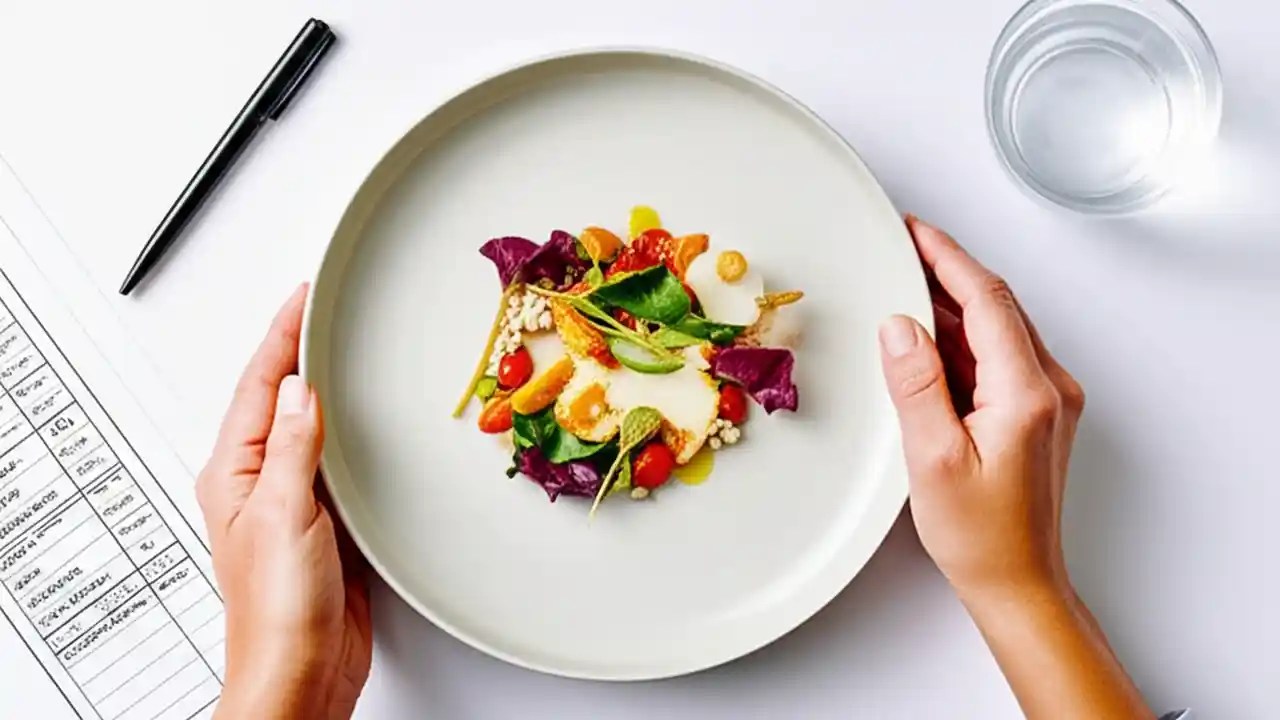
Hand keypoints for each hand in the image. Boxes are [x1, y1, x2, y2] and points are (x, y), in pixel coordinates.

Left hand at [198, 285, 371, 719]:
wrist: (303, 670)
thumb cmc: (277, 608)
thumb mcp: (285, 514)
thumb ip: (293, 448)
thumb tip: (298, 389)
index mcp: (236, 473)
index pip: (258, 386)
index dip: (282, 336)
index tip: (305, 297)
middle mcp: (260, 482)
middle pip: (277, 398)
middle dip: (298, 351)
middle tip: (323, 310)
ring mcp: (293, 501)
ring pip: (309, 427)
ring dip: (326, 390)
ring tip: (344, 351)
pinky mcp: (326, 522)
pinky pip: (337, 461)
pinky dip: (350, 433)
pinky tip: (365, 425)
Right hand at [881, 217, 1151, 718]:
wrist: (1018, 582)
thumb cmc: (980, 535)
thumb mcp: (933, 459)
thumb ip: (916, 385)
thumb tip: (899, 325)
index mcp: (1027, 392)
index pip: (987, 300)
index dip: (947, 258)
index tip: (913, 232)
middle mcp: (1049, 387)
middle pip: (997, 306)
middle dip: (947, 272)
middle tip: (901, 249)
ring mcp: (1047, 400)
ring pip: (997, 329)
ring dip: (952, 305)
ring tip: (904, 287)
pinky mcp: (1036, 413)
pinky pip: (998, 356)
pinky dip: (962, 339)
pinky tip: (928, 340)